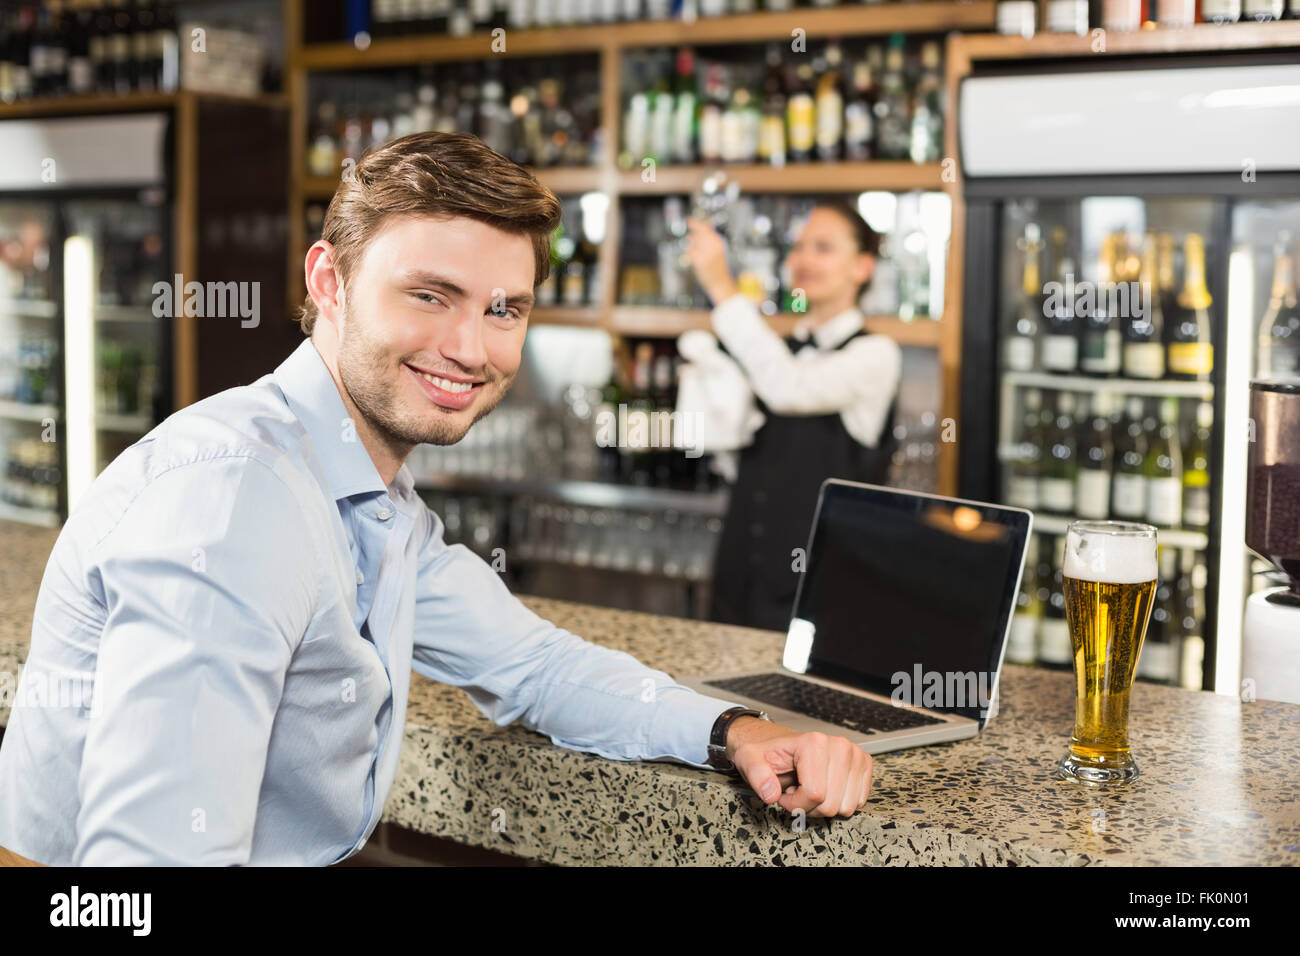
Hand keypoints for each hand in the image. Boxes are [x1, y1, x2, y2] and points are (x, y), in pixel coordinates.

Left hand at [683, 217, 736, 305]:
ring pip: (691, 243)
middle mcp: (713, 245)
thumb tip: (704, 225)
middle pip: (696, 233)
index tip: (689, 220)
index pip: (705, 227)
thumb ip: (709, 237)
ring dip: (691, 247)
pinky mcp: (699, 261)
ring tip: (698, 255)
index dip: (695, 223)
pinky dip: (689, 256)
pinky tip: (694, 261)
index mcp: (718, 241)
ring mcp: (706, 253)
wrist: (720, 282)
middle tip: (694, 244)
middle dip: (693, 237)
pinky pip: (689, 253)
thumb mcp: (717, 248)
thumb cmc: (717, 266)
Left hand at [725, 717, 872, 818]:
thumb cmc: (769, 753)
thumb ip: (756, 776)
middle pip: (831, 804)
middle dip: (809, 807)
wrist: (782, 744)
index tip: (784, 795)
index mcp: (813, 742)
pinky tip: (825, 788)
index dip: (795, 804)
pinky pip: (858, 801)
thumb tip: (771, 793)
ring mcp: (854, 754)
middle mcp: (839, 746)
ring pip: (845, 807)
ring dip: (824, 806)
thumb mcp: (751, 760)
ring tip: (810, 788)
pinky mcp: (863, 764)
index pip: (814, 794)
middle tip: (796, 791)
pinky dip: (840, 802)